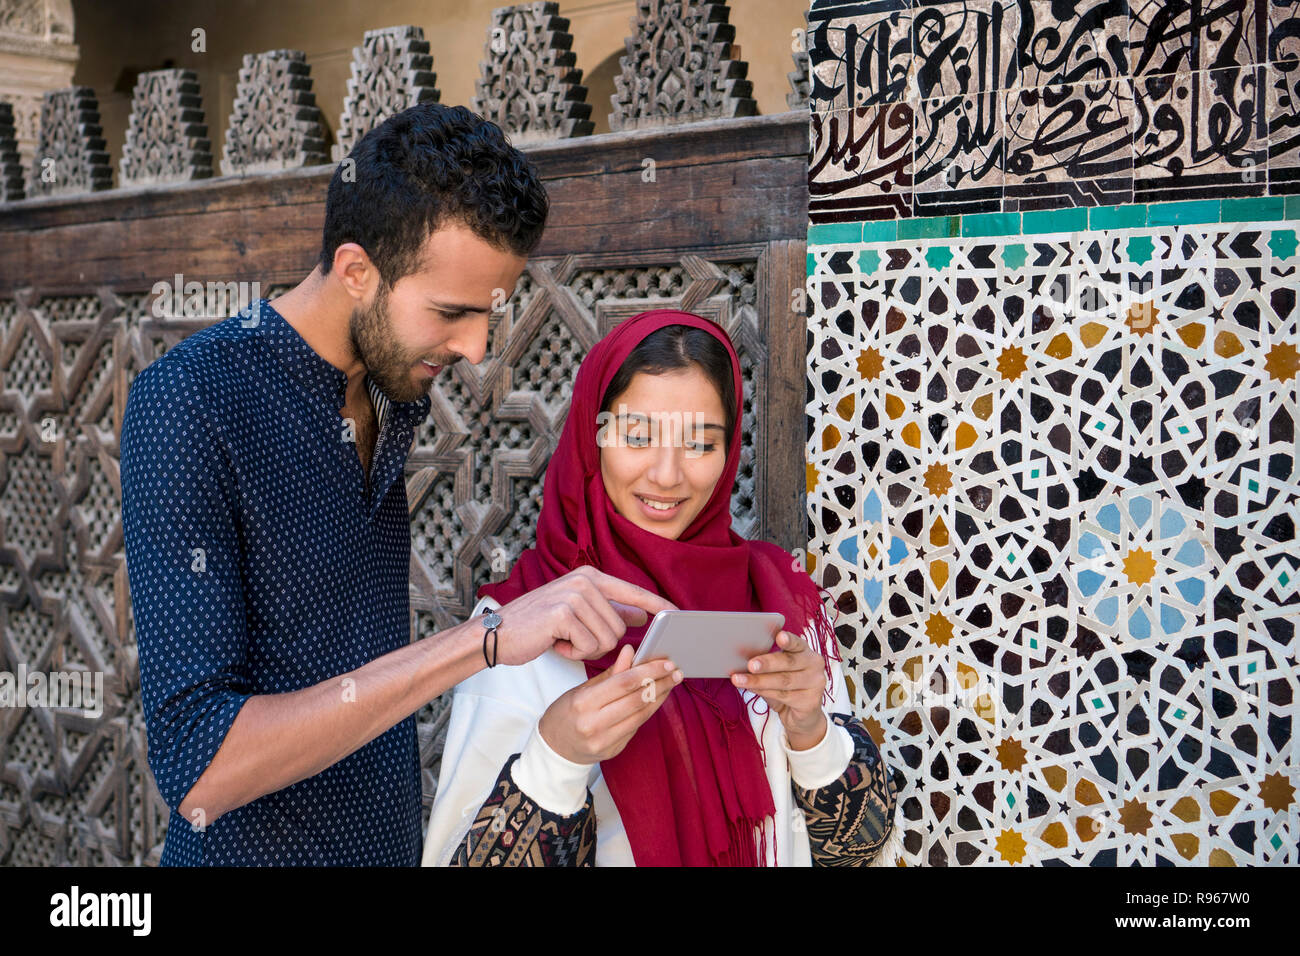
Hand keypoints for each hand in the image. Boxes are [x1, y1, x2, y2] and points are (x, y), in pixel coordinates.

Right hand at [490, 566, 676, 666]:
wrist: (498, 633)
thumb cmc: (538, 625)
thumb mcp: (576, 612)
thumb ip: (608, 610)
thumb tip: (640, 615)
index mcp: (590, 577)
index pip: (633, 590)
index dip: (657, 604)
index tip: (677, 612)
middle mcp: (584, 581)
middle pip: (620, 626)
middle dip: (599, 642)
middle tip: (572, 638)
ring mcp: (574, 595)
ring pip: (607, 639)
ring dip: (585, 649)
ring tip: (563, 639)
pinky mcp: (563, 613)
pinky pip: (588, 646)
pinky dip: (573, 653)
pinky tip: (555, 643)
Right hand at [538, 644, 682, 763]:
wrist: (554, 748)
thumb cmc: (566, 713)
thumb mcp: (581, 689)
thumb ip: (610, 673)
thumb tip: (631, 651)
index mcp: (583, 703)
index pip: (623, 683)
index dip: (648, 671)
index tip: (666, 663)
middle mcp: (593, 724)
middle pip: (636, 700)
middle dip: (660, 684)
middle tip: (676, 672)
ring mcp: (604, 741)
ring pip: (641, 715)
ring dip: (660, 698)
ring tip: (671, 683)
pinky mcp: (612, 751)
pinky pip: (636, 727)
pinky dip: (649, 711)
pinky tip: (658, 698)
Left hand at [730, 630, 827, 749]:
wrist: (801, 716)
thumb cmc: (786, 688)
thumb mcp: (777, 672)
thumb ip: (767, 665)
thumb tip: (743, 661)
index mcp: (805, 651)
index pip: (797, 643)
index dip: (789, 640)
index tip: (779, 636)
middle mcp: (814, 665)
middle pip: (789, 662)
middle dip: (767, 663)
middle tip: (750, 665)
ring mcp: (815, 683)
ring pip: (783, 681)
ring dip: (759, 681)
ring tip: (739, 680)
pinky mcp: (810, 701)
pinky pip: (783, 696)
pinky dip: (764, 692)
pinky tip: (751, 689)